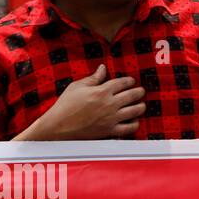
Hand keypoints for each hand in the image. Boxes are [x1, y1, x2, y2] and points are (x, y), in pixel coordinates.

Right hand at [14, 65, 146, 140]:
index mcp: (102, 91)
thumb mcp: (77, 87)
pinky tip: (134, 120)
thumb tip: (103, 68)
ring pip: (136, 110)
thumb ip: (93, 78)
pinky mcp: (110, 131)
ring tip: (141, 105)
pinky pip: (129, 128)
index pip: (123, 82)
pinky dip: (135, 123)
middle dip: (140, 91)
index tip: (131, 81)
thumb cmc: (65, 105)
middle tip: (141, 91)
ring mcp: (111, 118)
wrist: (57, 127)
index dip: (130, 80)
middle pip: (134, 94)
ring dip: (141, 106)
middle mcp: (110, 104)